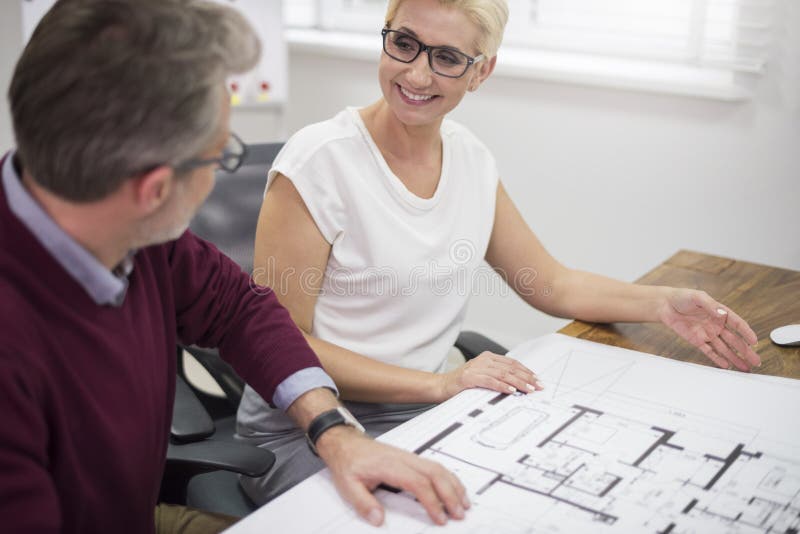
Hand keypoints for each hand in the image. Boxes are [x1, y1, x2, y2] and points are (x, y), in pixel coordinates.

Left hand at [315, 426, 469, 526]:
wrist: (345, 443)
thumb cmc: (348, 463)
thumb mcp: (348, 486)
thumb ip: (364, 504)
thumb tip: (379, 519)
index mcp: (390, 466)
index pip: (418, 483)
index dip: (432, 501)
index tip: (440, 518)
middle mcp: (403, 459)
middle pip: (434, 473)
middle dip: (450, 494)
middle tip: (459, 514)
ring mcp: (408, 457)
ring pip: (437, 467)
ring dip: (453, 485)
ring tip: (463, 503)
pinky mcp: (410, 458)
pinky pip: (434, 465)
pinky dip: (448, 477)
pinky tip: (454, 488)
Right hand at [438, 351, 542, 400]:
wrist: (441, 386)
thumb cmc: (462, 384)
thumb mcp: (482, 376)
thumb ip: (497, 377)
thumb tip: (518, 385)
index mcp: (488, 357)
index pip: (512, 363)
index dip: (526, 371)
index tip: (537, 380)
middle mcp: (483, 360)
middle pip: (510, 368)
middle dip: (527, 378)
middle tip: (538, 386)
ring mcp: (476, 368)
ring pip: (503, 374)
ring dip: (518, 383)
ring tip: (529, 389)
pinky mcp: (470, 377)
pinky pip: (490, 381)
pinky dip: (502, 386)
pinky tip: (511, 391)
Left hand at [659, 289, 759, 370]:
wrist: (665, 305)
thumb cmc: (683, 297)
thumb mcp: (698, 297)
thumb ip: (710, 306)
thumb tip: (721, 314)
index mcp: (720, 313)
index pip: (737, 324)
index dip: (746, 333)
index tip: (755, 341)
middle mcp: (717, 325)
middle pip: (734, 340)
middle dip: (746, 351)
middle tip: (756, 361)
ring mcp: (708, 334)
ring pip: (724, 348)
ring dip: (735, 358)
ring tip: (746, 367)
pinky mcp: (697, 340)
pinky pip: (709, 351)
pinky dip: (717, 359)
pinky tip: (727, 366)